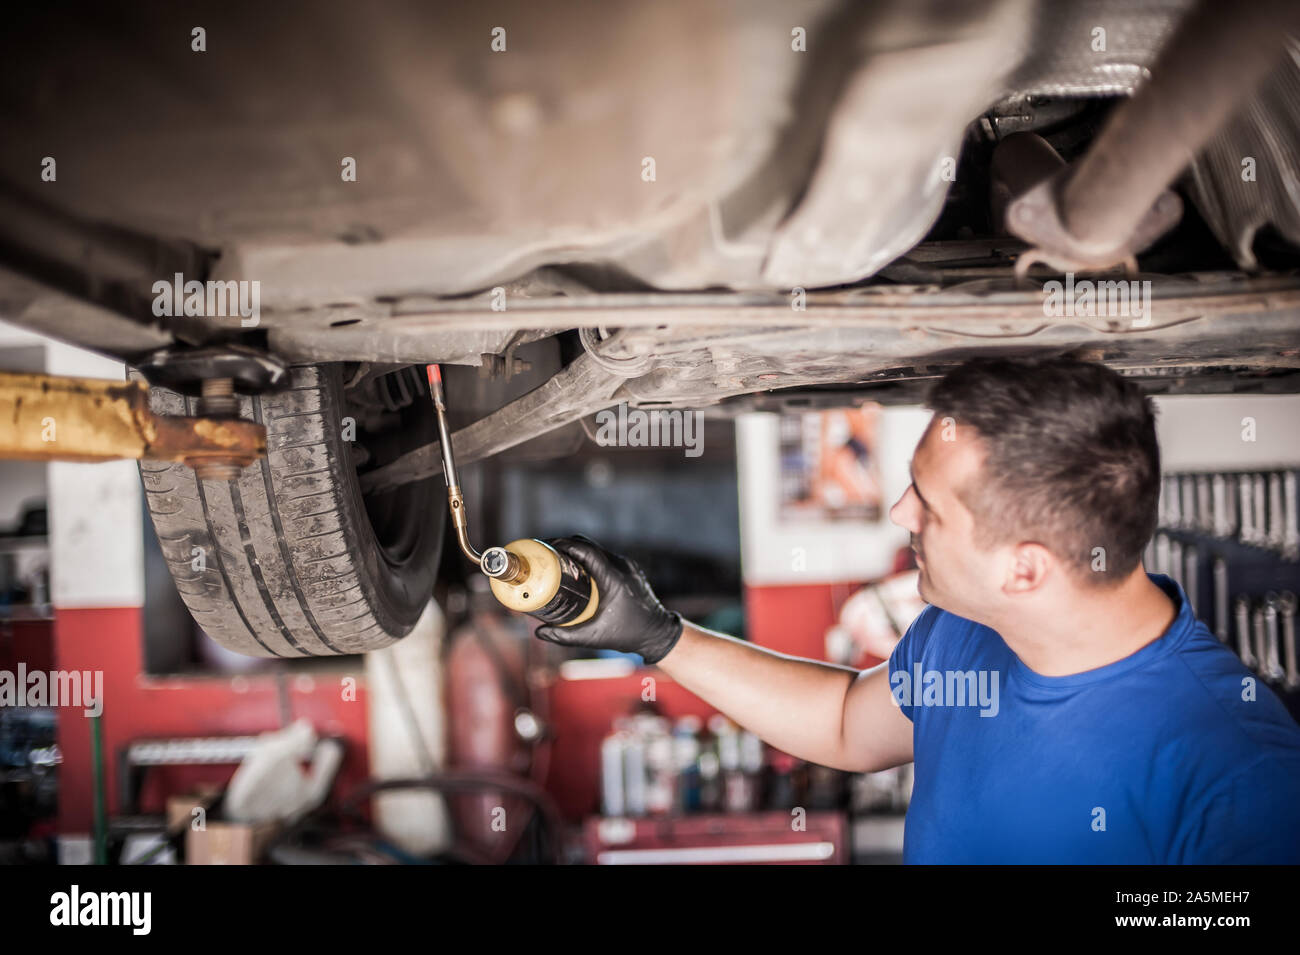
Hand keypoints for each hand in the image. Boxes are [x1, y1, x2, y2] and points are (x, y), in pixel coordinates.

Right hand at [533, 535, 682, 663]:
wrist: (658, 633)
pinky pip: (605, 555)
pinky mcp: (629, 568)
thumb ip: (565, 636)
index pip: (586, 551)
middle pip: (589, 545)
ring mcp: (627, 565)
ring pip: (597, 548)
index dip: (565, 544)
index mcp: (614, 579)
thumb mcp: (594, 637)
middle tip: (546, 552)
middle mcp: (622, 567)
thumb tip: (540, 632)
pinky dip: (589, 556)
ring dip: (578, 549)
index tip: (547, 546)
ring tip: (558, 559)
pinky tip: (578, 567)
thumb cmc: (628, 635)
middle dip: (566, 544)